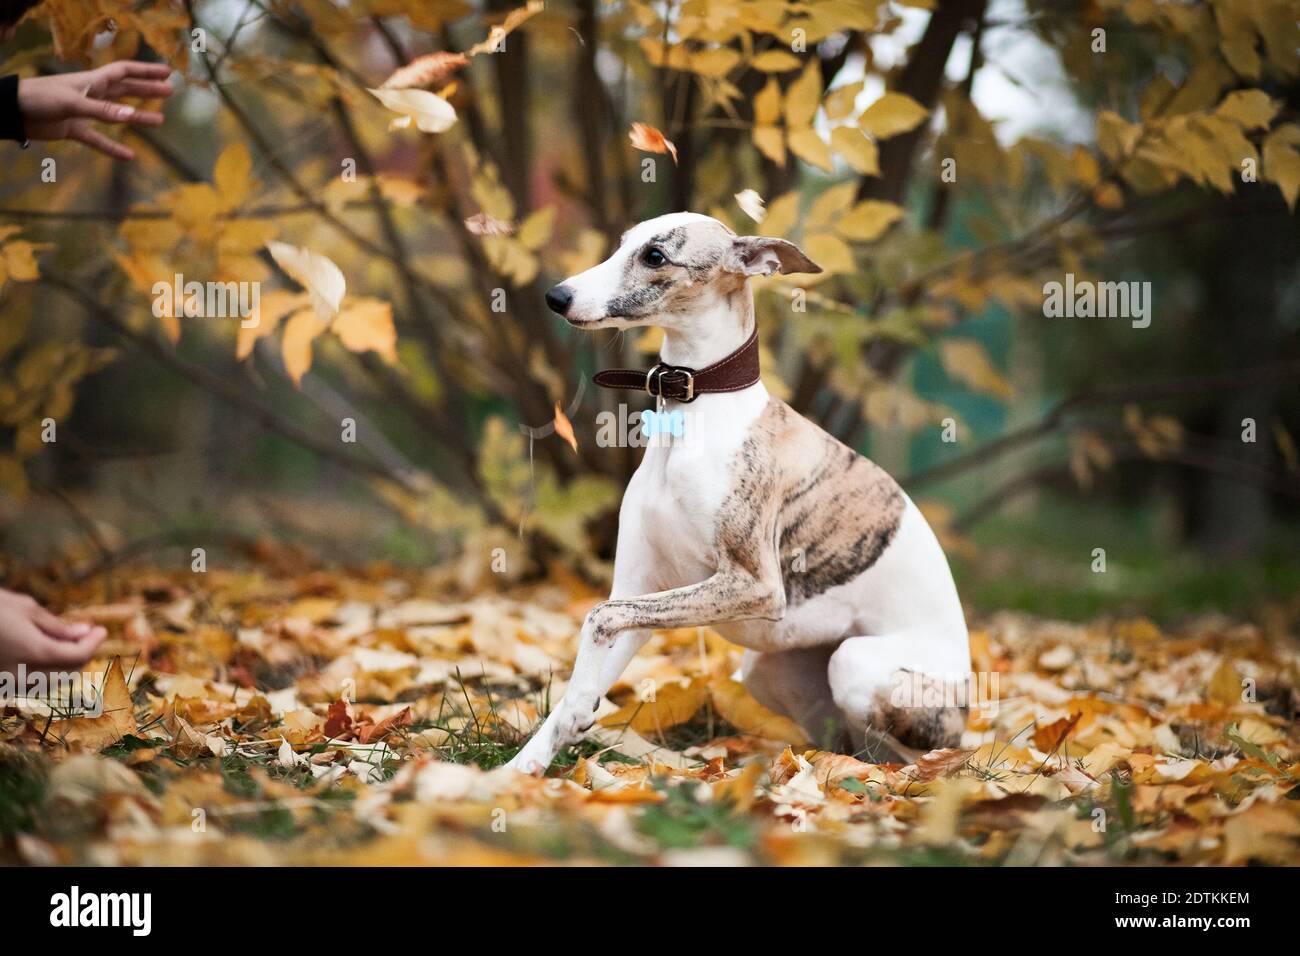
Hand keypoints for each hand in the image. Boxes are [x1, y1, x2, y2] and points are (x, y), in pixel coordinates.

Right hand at [0, 587, 105, 674]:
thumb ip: (58, 626)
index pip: (77, 655)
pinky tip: (49, 653)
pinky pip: (33, 684)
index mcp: (34, 652)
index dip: (93, 644)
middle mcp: (22, 673)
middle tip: (89, 635)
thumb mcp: (27, 609)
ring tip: (70, 642)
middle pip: (67, 673)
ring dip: (66, 666)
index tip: (101, 630)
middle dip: (82, 656)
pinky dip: (48, 672)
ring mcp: (9, 682)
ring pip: (51, 682)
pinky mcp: (1, 684)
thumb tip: (84, 632)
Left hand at [16, 60, 172, 159]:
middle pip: (125, 90)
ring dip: (137, 117)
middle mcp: (91, 94)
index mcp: (91, 81)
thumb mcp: (73, 103)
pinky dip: (113, 148)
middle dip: (147, 90)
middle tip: (169, 91)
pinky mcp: (75, 129)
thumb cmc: (40, 99)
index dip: (145, 72)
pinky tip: (128, 156)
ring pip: (117, 114)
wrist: (14, 112)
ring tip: (159, 121)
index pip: (124, 73)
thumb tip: (132, 117)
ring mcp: (84, 112)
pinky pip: (99, 140)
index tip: (166, 73)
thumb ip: (103, 111)